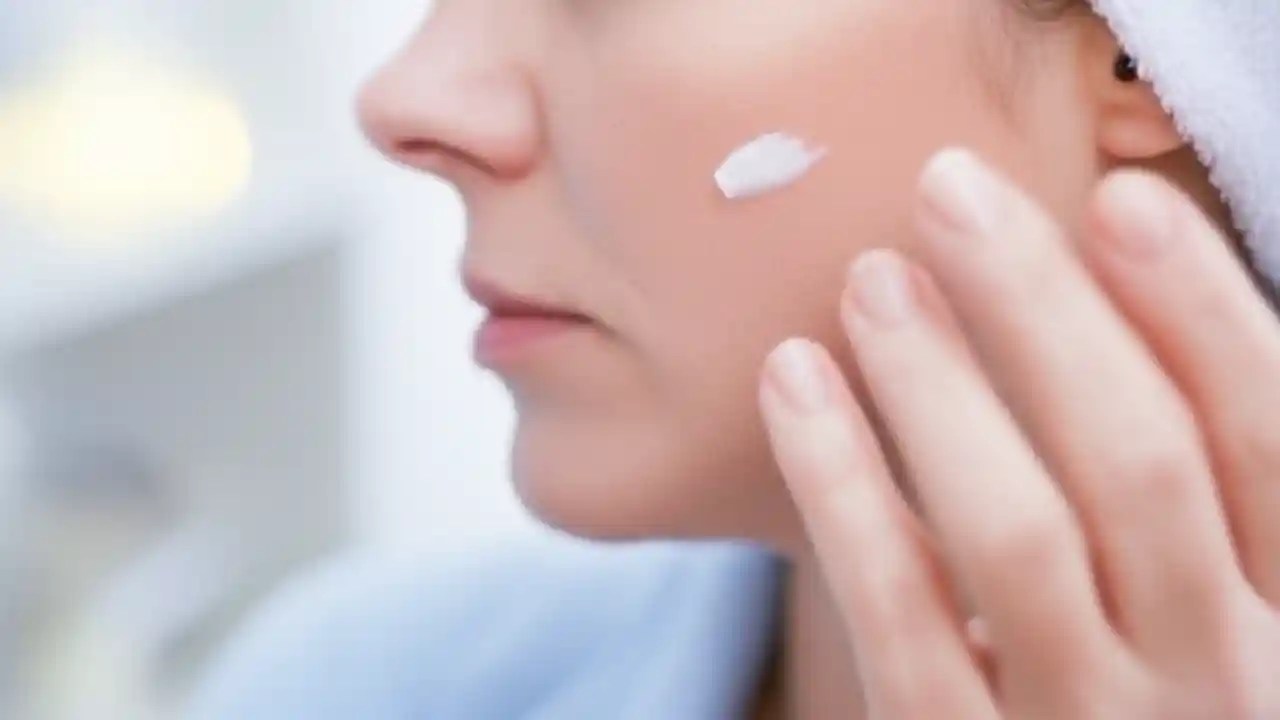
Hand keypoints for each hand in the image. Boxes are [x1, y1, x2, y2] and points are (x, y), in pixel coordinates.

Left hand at [757, 149, 1279, 718]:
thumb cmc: (1146, 706)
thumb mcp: (1208, 611)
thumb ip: (1190, 502)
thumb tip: (1115, 310)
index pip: (1268, 441)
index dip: (1200, 312)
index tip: (1112, 201)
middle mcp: (1219, 681)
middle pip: (1141, 463)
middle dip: (1045, 313)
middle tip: (952, 192)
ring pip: (1019, 534)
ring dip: (938, 385)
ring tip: (872, 277)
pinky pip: (900, 617)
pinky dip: (844, 486)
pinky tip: (796, 382)